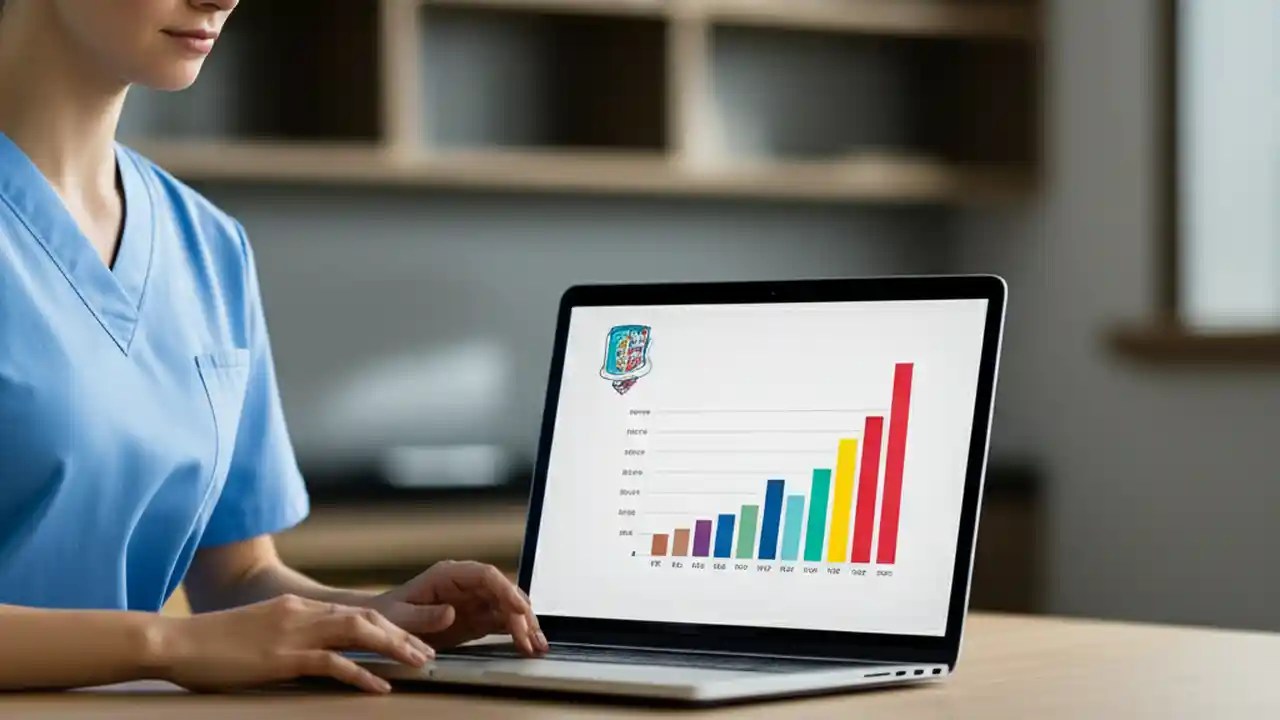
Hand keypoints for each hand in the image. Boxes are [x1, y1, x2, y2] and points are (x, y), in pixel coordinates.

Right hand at [156, 594, 435, 692]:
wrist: (175, 642)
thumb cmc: (210, 645)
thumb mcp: (257, 633)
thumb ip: (286, 638)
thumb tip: (310, 656)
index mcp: (296, 607)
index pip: (353, 611)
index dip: (385, 625)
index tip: (409, 638)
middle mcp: (301, 613)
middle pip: (366, 618)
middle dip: (401, 634)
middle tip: (426, 651)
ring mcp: (293, 632)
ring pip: (359, 634)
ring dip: (394, 649)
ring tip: (419, 664)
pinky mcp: (282, 656)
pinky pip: (332, 664)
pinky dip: (361, 674)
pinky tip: (380, 686)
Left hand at [367, 561, 547, 656]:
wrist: (381, 626)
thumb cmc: (387, 615)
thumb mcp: (399, 616)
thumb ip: (423, 615)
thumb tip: (450, 611)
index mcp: (449, 575)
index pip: (486, 575)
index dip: (505, 590)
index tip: (518, 608)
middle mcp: (466, 585)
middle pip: (503, 592)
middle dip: (520, 613)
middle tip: (530, 637)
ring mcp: (474, 601)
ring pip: (508, 607)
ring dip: (525, 624)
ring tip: (537, 644)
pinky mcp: (477, 619)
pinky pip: (502, 622)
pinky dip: (517, 633)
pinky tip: (529, 645)